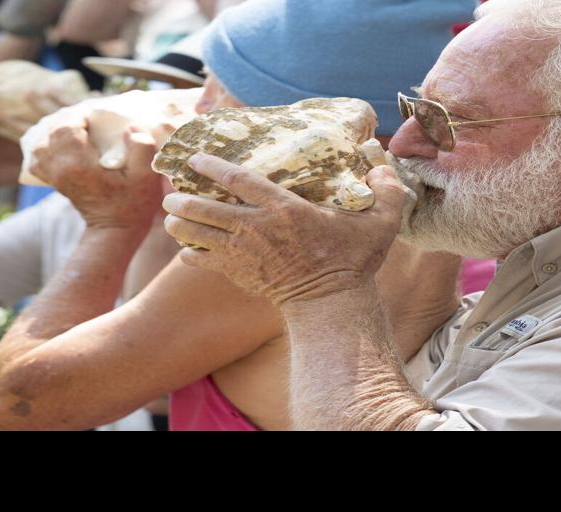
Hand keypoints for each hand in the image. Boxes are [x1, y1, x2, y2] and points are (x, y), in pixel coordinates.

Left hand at [27, 120, 166, 229]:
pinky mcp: (55, 182)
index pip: (67, 128)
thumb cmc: (134, 204)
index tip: (96, 116)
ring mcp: (54, 177)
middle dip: (68, 122)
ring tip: (74, 131)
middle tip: (88, 121)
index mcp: (79, 164)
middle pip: (52, 133)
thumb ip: (141, 148)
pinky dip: (45, 148)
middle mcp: (60, 169)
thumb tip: (131, 126)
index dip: (79, 117)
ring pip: (40, 144)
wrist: (116, 231)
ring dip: (55, 134)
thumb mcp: (146, 176)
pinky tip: (61, 146)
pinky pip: (37, 159)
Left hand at [162, 154, 408, 306]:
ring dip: (179, 225)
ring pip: (194, 233)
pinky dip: (191, 253)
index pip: (237, 179)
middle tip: (173, 194)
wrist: (331, 304)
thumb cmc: (355, 262)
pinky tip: (189, 249)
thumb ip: (387, 192)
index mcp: (285, 208)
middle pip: (203, 206)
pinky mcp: (238, 274)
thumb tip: (384, 165)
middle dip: (181, 199)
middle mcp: (256, 227)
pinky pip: (201, 260)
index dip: (211, 165)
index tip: (194, 158)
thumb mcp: (381, 224)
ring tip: (172, 219)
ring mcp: (243, 252)